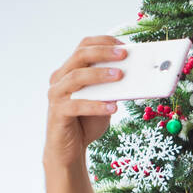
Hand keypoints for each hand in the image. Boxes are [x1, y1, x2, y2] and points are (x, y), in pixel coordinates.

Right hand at [44, 35, 127, 169]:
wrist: (69, 150)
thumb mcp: (104, 101)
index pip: (84, 46)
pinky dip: (96, 105)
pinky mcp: (58, 112)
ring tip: (121, 76)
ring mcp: (56, 94)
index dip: (104, 42)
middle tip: (124, 54)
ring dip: (100, 74)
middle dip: (104, 52)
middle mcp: (60, 78)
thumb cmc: (87, 122)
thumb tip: (135, 77)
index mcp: (70, 70)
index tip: (125, 45)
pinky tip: (113, 108)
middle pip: (80, 56)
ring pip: (77, 77)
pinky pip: (77, 105)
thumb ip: (113, 89)